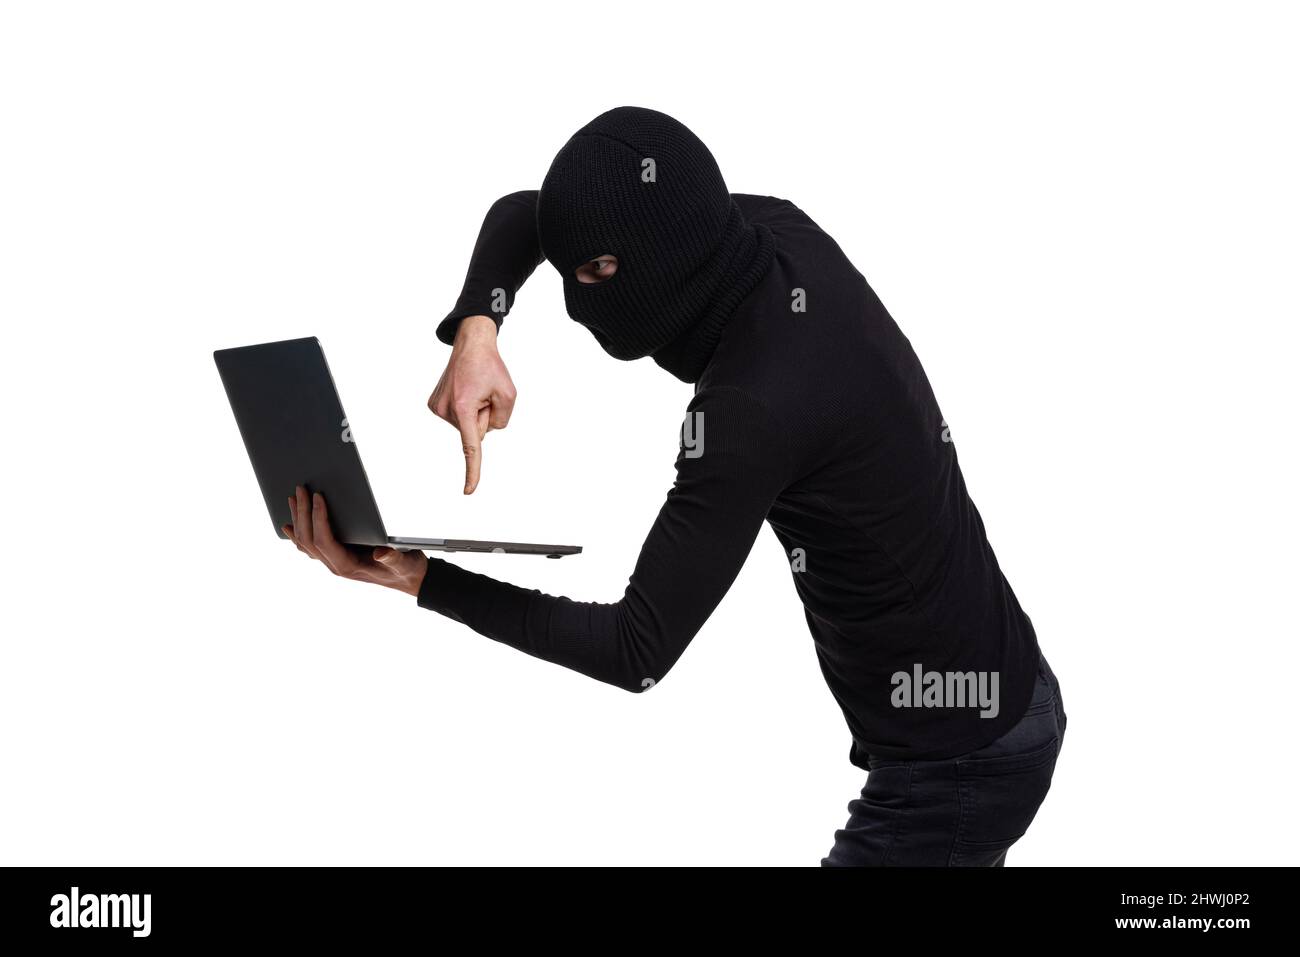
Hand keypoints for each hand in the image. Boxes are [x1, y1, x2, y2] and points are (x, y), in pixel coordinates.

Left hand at [283, 485, 427, 596]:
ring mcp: (333, 561)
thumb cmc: (407, 569)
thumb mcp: (404, 563)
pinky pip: (310, 546)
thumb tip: (381, 553)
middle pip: (309, 539)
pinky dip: (298, 533)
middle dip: (302, 514)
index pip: (324, 541)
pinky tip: (289, 525)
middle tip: (300, 491)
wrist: (410, 580)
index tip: (318, 497)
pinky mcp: (336, 556)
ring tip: (292, 500)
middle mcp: (336, 564)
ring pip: (306, 542)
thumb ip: (393, 558)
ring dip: (297, 519)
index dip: (318, 518)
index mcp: (348, 566)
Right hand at [427, 314, 515, 493]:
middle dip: (484, 418)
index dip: (472, 471)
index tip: (469, 491)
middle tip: (483, 393)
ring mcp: (437, 408)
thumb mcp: (508, 395)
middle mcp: (446, 410)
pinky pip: (459, 418)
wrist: (471, 345)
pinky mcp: (434, 405)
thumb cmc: (490, 367)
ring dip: (475, 411)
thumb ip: (502, 421)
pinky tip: (465, 390)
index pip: (471, 447)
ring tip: (474, 389)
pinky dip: (466, 409)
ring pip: (467, 426)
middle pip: (475, 433)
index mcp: (464, 408)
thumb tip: (484, 434)